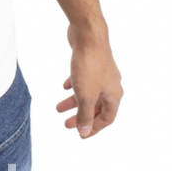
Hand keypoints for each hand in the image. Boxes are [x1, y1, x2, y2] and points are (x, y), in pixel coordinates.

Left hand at [56, 24, 122, 138]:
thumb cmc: (89, 65)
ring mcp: (102, 73)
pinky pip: (84, 79)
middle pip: (97, 107)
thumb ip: (85, 115)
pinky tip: (65, 86)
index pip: (107, 118)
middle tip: (66, 124)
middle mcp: (111, 84)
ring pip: (88, 93)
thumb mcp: (85, 95)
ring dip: (74, 102)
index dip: (94, 128)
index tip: (81, 135)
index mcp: (114, 95)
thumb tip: (84, 132)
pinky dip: (75, 85)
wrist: (88, 36)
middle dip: (81, 116)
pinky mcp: (93, 63)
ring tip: (58, 108)